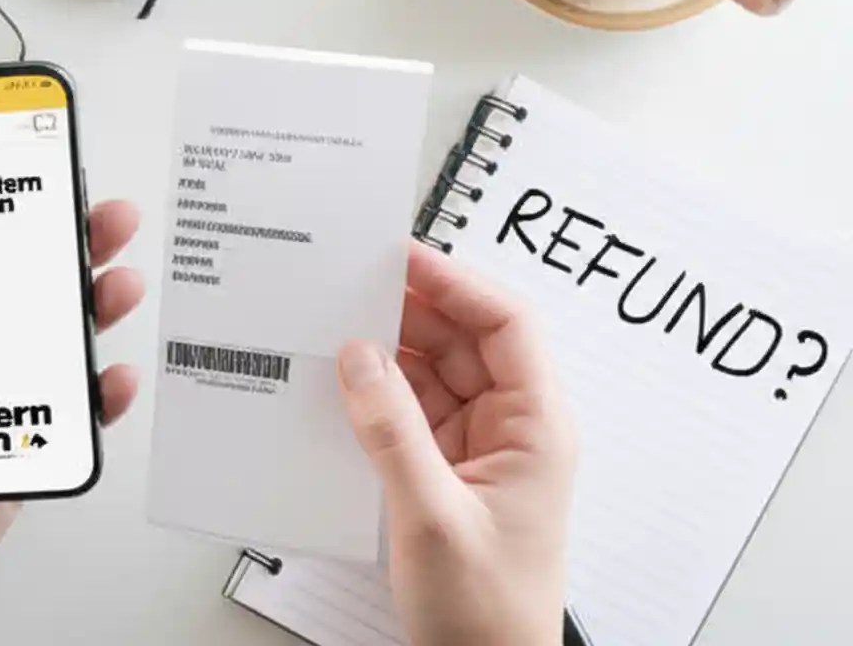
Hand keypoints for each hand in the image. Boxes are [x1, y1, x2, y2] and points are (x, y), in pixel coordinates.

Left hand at [0, 202, 144, 645]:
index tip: (19, 185)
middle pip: (17, 292)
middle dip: (64, 250)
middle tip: (98, 218)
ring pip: (54, 342)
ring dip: (94, 307)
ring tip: (117, 283)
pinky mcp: (21, 446)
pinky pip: (71, 413)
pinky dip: (101, 394)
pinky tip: (111, 375)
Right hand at [337, 242, 575, 645]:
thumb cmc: (485, 613)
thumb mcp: (432, 518)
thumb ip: (392, 433)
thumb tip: (359, 358)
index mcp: (536, 426)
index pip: (506, 325)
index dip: (456, 282)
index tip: (401, 257)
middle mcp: (512, 427)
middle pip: (464, 341)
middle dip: (408, 312)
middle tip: (347, 287)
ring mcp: (476, 448)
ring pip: (432, 374)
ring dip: (386, 354)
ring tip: (332, 332)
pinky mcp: (444, 470)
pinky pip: (410, 412)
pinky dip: (376, 397)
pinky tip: (339, 388)